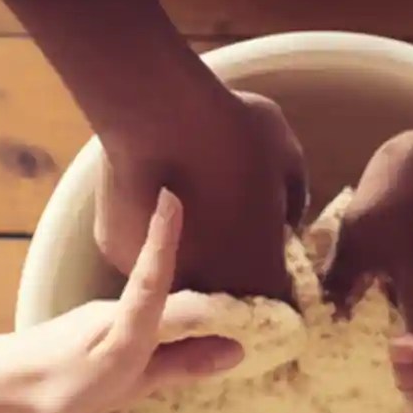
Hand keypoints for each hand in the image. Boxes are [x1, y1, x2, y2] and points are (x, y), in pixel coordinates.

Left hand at [6, 189, 243, 412]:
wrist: (7, 384)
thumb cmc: (65, 389)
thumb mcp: (129, 386)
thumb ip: (181, 365)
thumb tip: (235, 348)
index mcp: (129, 327)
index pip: (155, 278)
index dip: (165, 239)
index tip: (173, 194)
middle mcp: (123, 307)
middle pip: (177, 290)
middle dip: (213, 280)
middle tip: (259, 264)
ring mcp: (114, 307)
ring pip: (166, 298)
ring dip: (202, 298)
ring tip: (241, 300)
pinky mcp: (107, 316)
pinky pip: (152, 304)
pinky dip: (179, 306)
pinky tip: (195, 320)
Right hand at [96, 90, 305, 302]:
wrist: (160, 114)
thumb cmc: (235, 135)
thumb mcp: (289, 161)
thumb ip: (294, 202)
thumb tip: (286, 220)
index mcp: (257, 274)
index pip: (273, 298)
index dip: (270, 273)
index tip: (267, 249)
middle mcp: (208, 289)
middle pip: (221, 293)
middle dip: (226, 269)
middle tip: (224, 226)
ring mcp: (157, 276)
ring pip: (178, 276)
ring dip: (186, 256)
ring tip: (186, 214)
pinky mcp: (119, 255)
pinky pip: (142, 252)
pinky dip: (149, 237)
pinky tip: (151, 202)